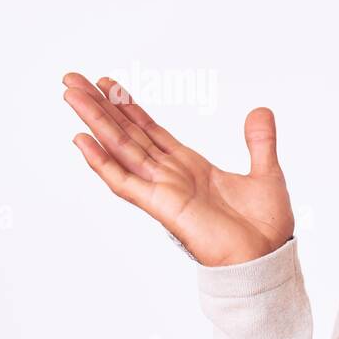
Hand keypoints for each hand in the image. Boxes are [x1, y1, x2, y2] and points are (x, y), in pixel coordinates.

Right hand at [62, 72, 294, 265]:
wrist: (266, 260)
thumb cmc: (265, 228)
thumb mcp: (267, 173)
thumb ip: (260, 142)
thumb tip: (261, 110)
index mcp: (192, 167)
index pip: (151, 131)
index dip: (129, 107)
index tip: (109, 84)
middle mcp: (172, 175)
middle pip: (128, 134)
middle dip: (101, 106)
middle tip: (74, 78)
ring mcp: (163, 189)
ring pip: (120, 149)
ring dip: (95, 122)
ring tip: (71, 94)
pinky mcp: (161, 206)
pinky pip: (124, 182)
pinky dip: (102, 162)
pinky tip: (82, 141)